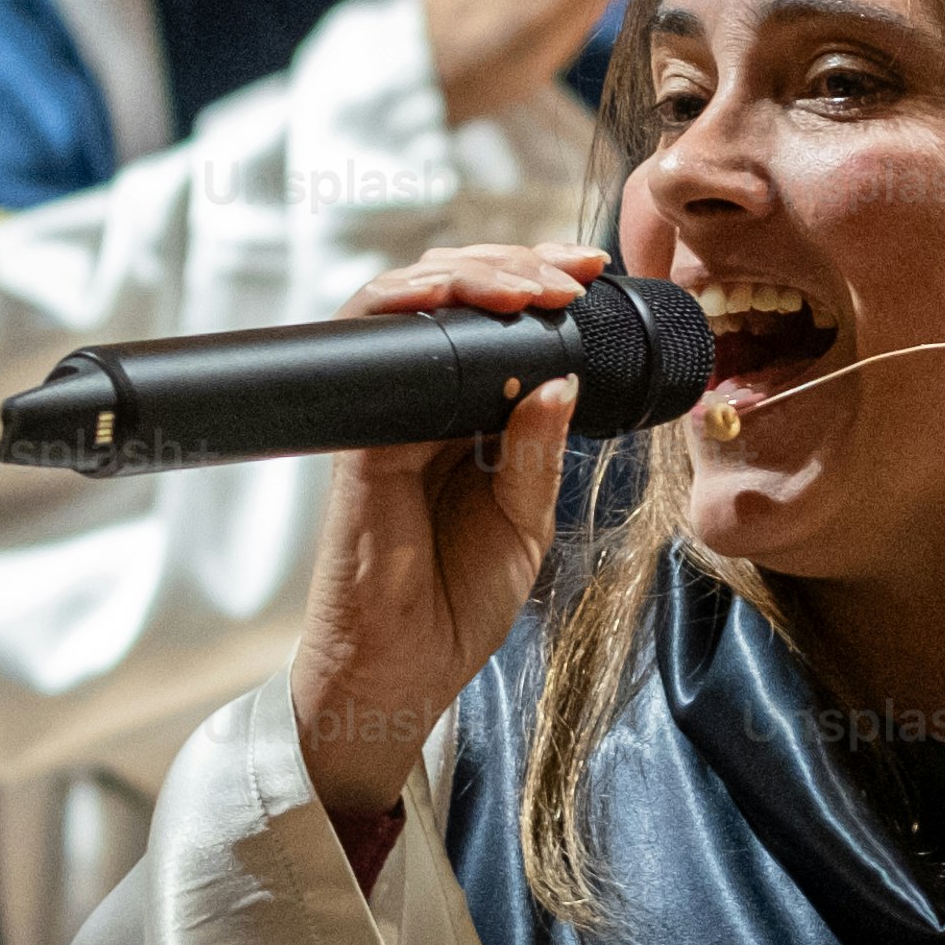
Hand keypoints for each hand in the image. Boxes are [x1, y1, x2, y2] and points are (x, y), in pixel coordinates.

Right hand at [292, 242, 597, 825]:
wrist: (400, 678)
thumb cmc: (455, 605)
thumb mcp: (523, 523)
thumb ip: (538, 452)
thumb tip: (560, 376)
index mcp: (462, 422)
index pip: (490, 327)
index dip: (532, 285)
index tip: (588, 274)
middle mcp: (417, 409)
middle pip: (446, 299)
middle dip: (507, 265)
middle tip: (566, 270)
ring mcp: (381, 421)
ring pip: (403, 309)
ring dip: (464, 277)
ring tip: (524, 283)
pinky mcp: (356, 445)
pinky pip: (370, 360)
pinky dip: (402, 313)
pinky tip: (446, 298)